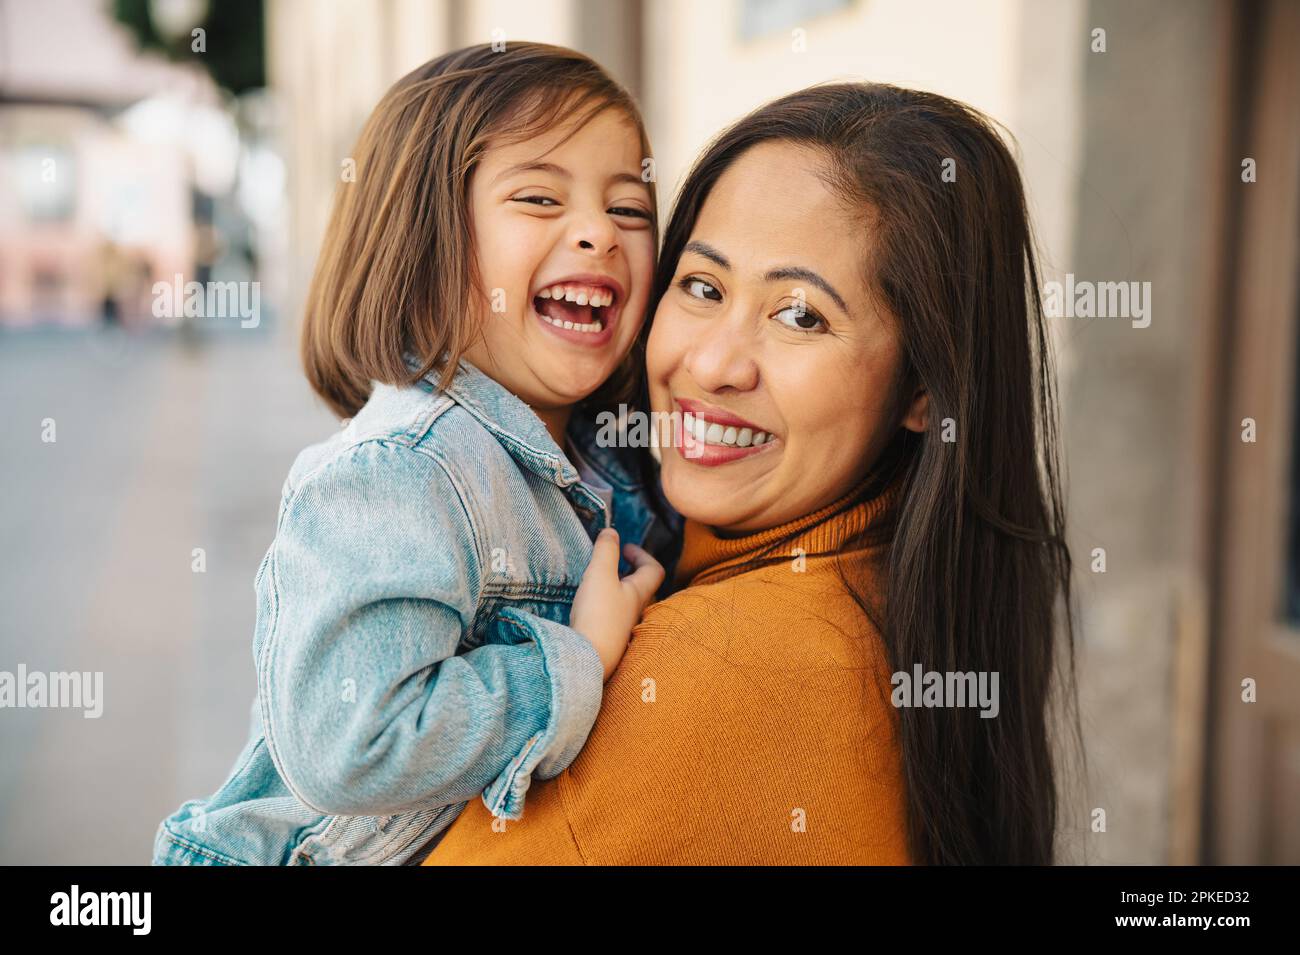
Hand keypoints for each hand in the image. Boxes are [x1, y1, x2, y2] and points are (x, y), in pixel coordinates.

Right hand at [569, 528, 664, 681]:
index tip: (625, 548)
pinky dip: (608, 606)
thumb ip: (606, 551)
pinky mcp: (611, 640)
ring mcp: (625, 628)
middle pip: (642, 587)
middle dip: (630, 571)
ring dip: (618, 589)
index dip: (642, 555)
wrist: (589, 659)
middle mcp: (637, 611)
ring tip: (599, 583)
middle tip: (613, 563)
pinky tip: (590, 608)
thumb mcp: (600, 574)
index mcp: (640, 593)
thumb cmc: (598, 615)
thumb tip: (611, 532)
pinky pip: (615, 618)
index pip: (654, 569)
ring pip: (628, 604)